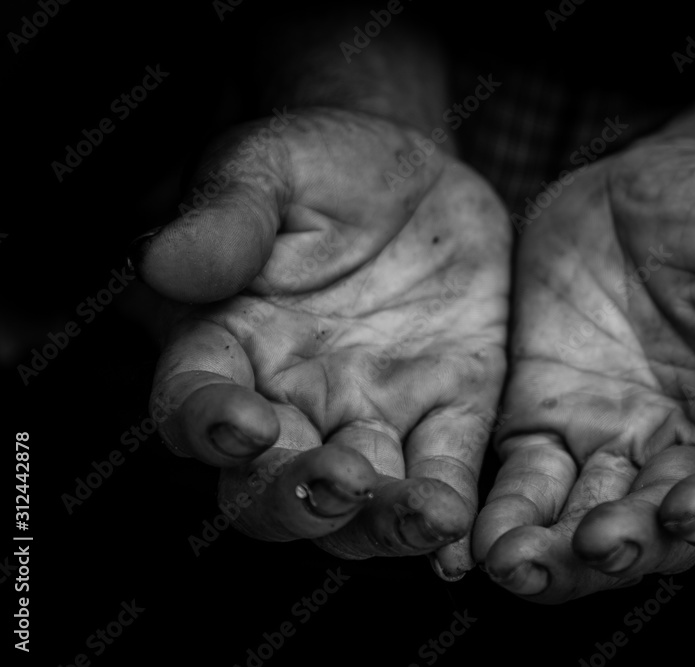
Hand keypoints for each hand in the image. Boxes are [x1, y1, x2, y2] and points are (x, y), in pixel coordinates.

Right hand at [137, 108, 509, 577]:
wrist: (417, 176)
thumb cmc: (322, 168)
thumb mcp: (269, 167)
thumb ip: (226, 215)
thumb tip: (164, 262)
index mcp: (230, 344)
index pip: (193, 404)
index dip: (208, 426)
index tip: (245, 422)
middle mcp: (294, 400)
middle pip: (269, 486)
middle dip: (297, 501)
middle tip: (335, 485)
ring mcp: (373, 415)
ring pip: (359, 502)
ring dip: (380, 523)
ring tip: (421, 519)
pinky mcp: (449, 410)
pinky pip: (446, 471)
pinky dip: (452, 506)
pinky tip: (462, 531)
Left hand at [473, 136, 694, 601]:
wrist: (640, 184)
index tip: (689, 512)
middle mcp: (682, 446)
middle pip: (662, 529)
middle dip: (626, 548)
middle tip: (590, 549)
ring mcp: (608, 440)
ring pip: (583, 523)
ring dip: (553, 556)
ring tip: (514, 564)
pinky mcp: (542, 421)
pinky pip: (522, 482)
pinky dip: (500, 517)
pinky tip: (474, 540)